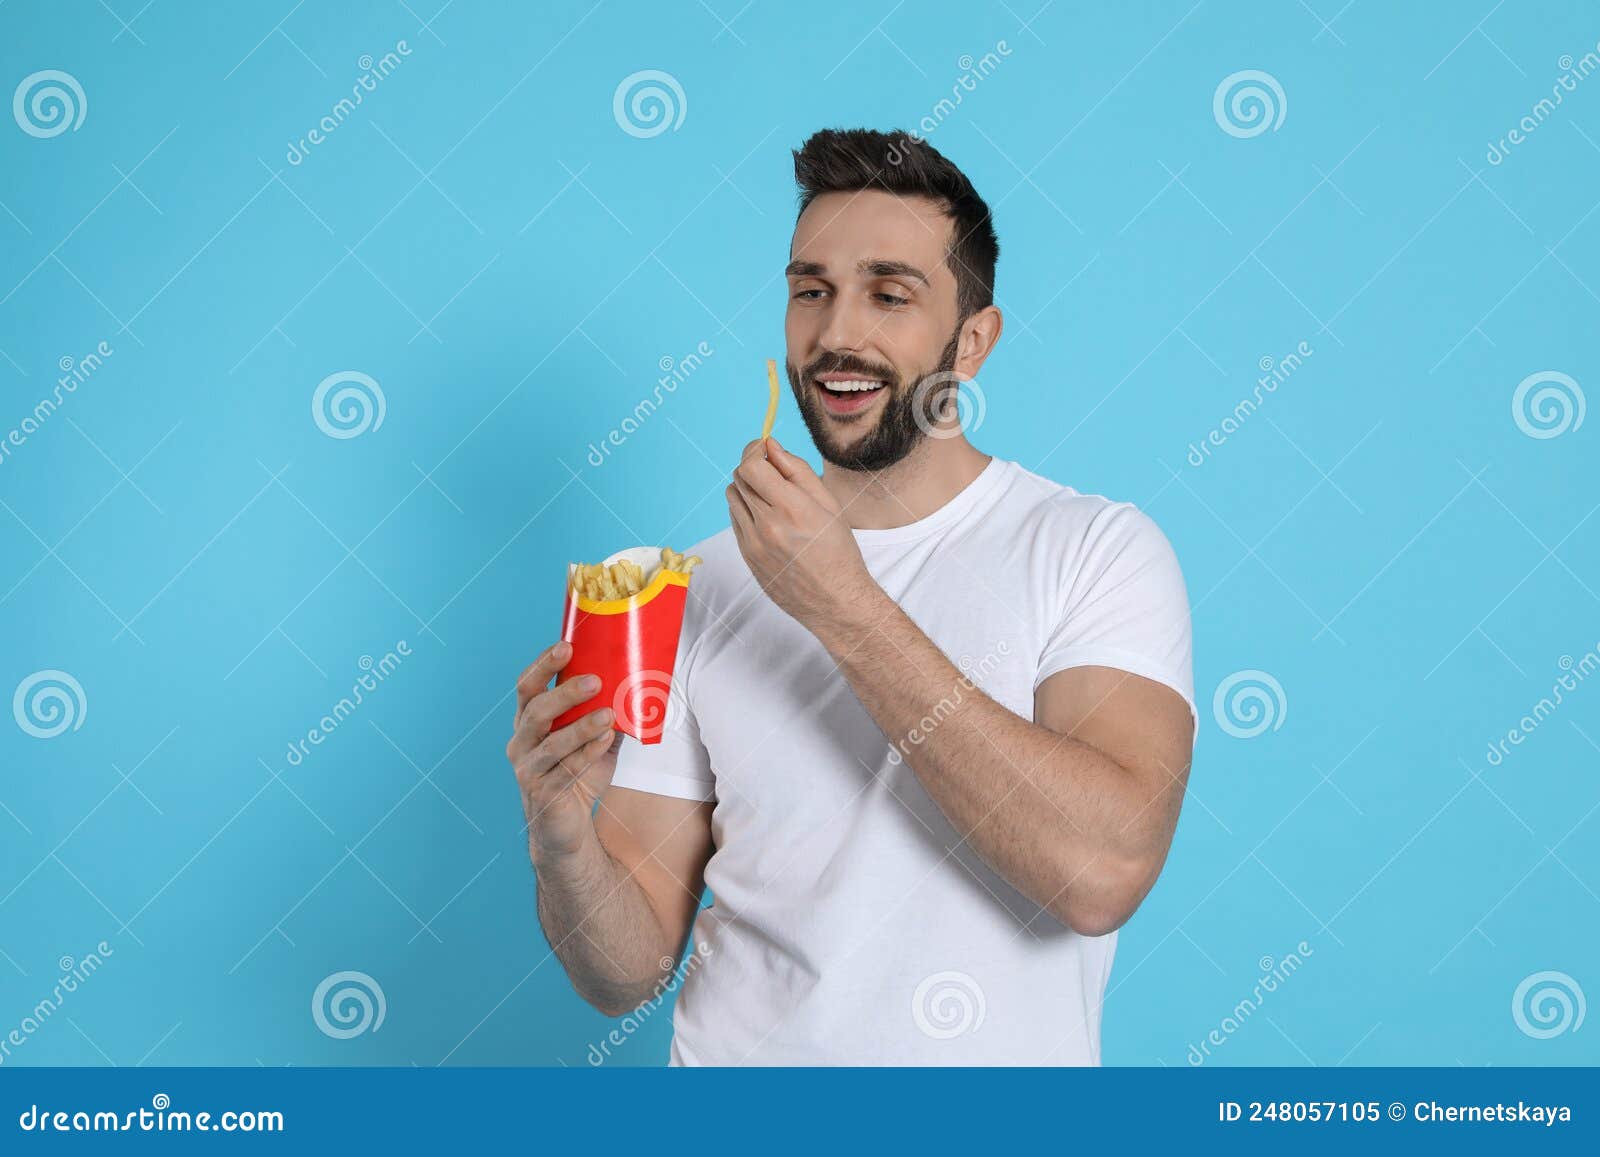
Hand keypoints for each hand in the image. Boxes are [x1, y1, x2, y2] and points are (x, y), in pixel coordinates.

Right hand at [506, 641, 618, 859]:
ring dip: (580, 726)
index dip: (543, 665)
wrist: (566, 828)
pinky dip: (587, 753)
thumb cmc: (577, 775)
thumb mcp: (593, 740)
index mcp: (528, 722)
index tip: (565, 645)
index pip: (528, 687)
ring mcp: (528, 769)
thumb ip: (606, 712)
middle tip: (595, 680)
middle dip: (565, 693)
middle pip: (535, 711)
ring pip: (550, 743)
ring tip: (608, 713)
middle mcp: (521, 742)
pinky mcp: (543, 793)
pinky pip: (565, 770)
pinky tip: (605, 740)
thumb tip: (636, 682)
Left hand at [726, 435, 879, 631]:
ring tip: (772, 497)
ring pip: (733, 498)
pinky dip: (746, 510)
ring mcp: (752, 544)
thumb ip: (797, 470)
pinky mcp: (746, 557)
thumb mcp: (827, 503)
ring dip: (747, 488)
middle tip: (771, 471)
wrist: (835, 600)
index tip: (764, 448)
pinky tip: (768, 518)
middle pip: (739, 478)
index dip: (754, 450)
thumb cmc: (838, 550)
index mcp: (791, 508)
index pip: (751, 466)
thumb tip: (770, 445)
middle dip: (753, 467)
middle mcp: (767, 526)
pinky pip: (735, 520)